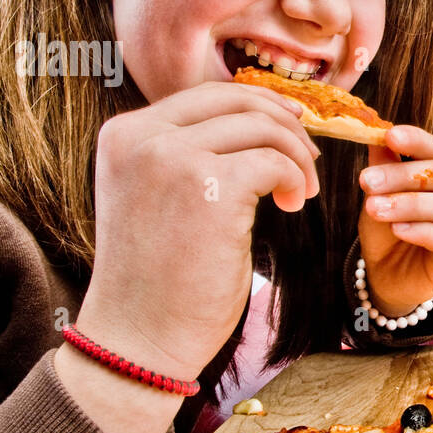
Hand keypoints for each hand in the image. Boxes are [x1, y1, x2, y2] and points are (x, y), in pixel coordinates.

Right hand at [80, 81, 320, 380]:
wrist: (138, 338)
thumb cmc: (155, 279)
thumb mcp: (153, 196)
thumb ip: (182, 154)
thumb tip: (249, 121)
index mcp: (124, 134)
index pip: (205, 94)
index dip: (257, 103)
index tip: (291, 124)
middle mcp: (142, 137)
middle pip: (236, 100)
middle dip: (284, 124)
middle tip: (308, 159)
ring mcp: (172, 159)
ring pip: (262, 128)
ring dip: (295, 157)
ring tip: (300, 193)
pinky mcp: (210, 188)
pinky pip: (274, 162)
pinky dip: (294, 180)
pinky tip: (290, 206)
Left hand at [358, 125, 432, 316]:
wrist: (387, 275)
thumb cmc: (387, 230)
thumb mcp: (378, 195)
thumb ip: (381, 166)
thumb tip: (374, 131)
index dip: (416, 141)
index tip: (390, 136)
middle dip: (401, 176)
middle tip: (367, 181)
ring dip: (408, 205)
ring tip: (375, 208)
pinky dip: (421, 231)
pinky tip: (398, 229)